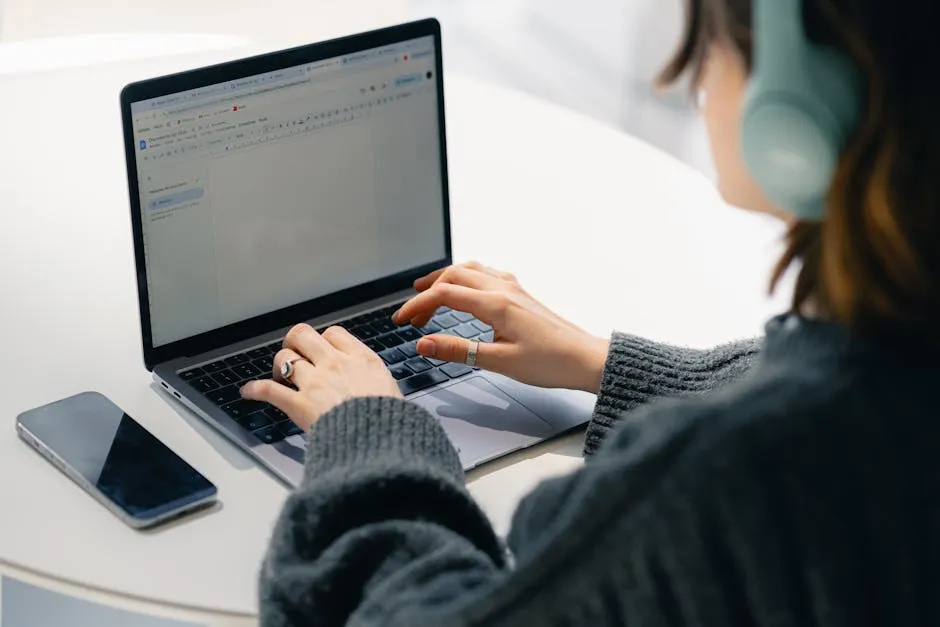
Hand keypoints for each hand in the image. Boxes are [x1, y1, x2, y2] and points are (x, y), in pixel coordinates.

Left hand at [241, 324, 401, 431]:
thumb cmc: (389, 420)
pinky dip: (254, 390)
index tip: (323, 348)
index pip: (334, 334)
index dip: (324, 339)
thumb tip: (370, 382)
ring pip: (285, 358)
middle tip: (294, 351)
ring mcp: (314, 382)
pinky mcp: (298, 404)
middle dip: (295, 341)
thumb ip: (373, 379)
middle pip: (303, 335)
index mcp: (360, 359)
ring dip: (279, 365)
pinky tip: (248, 392)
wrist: (378, 439)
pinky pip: (268, 390)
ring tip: (279, 375)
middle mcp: (334, 364)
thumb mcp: (391, 389)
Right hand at [393, 261, 609, 393]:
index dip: (418, 306)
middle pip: (454, 275)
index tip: (402, 320)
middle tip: (413, 313)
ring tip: (430, 294)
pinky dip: (467, 278)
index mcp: (496, 304)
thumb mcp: (499, 362)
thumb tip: (424, 344)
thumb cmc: (550, 362)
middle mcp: (504, 290)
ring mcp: (514, 289)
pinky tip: (467, 291)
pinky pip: (487, 274)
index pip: (444, 295)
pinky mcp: (521, 295)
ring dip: (446, 279)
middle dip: (428, 291)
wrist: (585, 359)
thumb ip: (458, 351)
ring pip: (471, 270)